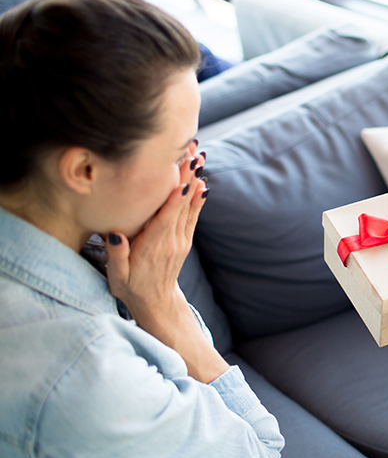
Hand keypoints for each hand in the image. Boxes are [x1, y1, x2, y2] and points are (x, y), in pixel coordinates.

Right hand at [105, 145, 206, 315]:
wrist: (155, 304)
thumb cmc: (130, 287)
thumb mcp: (116, 276)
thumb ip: (116, 255)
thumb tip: (116, 234)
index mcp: (153, 247)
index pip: (166, 218)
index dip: (175, 198)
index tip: (183, 177)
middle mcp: (171, 241)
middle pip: (181, 205)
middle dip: (187, 177)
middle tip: (193, 153)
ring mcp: (181, 240)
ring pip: (189, 206)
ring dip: (194, 180)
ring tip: (199, 157)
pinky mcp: (184, 239)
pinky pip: (193, 215)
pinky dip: (197, 197)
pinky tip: (201, 180)